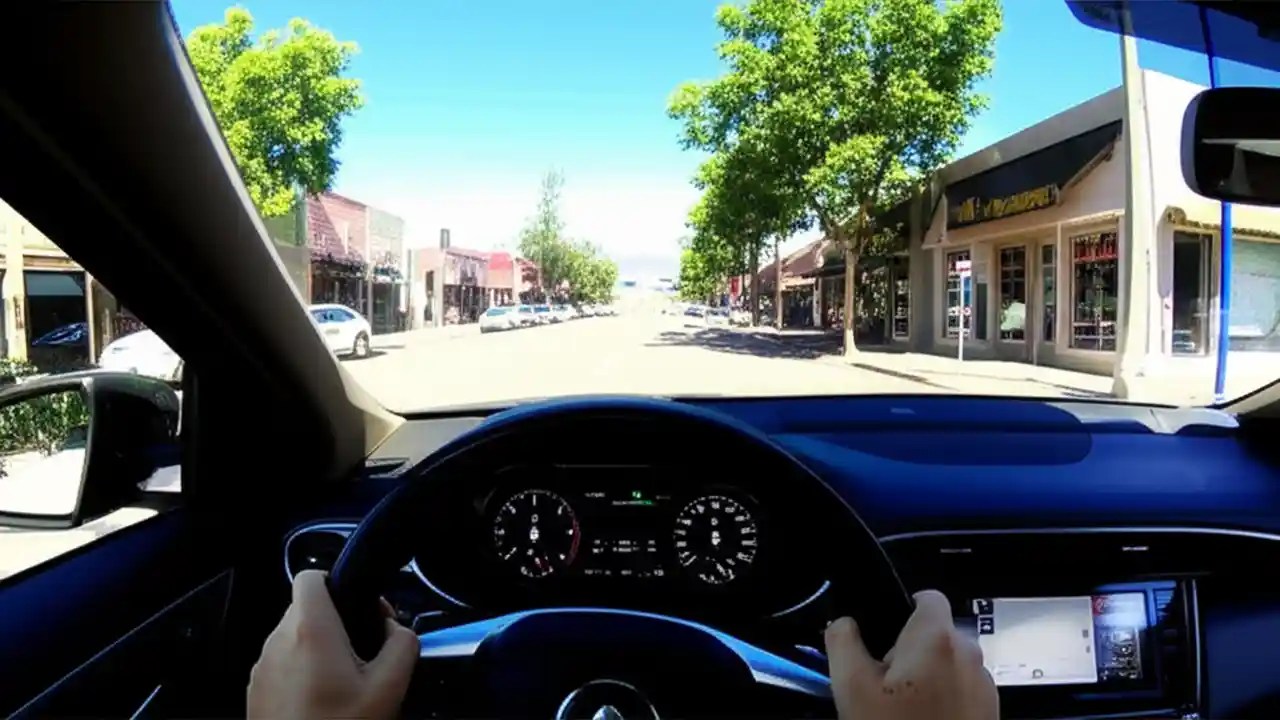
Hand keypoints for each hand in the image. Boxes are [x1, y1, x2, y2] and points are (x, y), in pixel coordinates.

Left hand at [248, 570, 418, 719]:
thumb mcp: (390, 688)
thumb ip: (403, 645)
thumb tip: (399, 630)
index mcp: (310, 631)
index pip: (311, 575)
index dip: (337, 580)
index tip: (359, 604)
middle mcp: (278, 642)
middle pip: (307, 608)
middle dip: (337, 622)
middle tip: (363, 652)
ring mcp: (262, 667)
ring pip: (294, 637)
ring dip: (319, 648)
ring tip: (345, 683)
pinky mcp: (256, 690)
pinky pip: (282, 663)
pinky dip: (302, 671)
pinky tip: (324, 701)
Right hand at [825, 590, 997, 719]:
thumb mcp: (850, 686)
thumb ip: (842, 640)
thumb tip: (844, 622)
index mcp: (936, 639)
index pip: (926, 596)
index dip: (901, 609)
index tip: (884, 636)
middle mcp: (969, 656)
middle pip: (935, 634)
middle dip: (910, 651)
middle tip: (885, 682)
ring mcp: (984, 686)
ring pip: (949, 664)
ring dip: (928, 676)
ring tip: (903, 708)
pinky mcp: (989, 712)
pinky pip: (962, 690)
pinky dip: (944, 698)